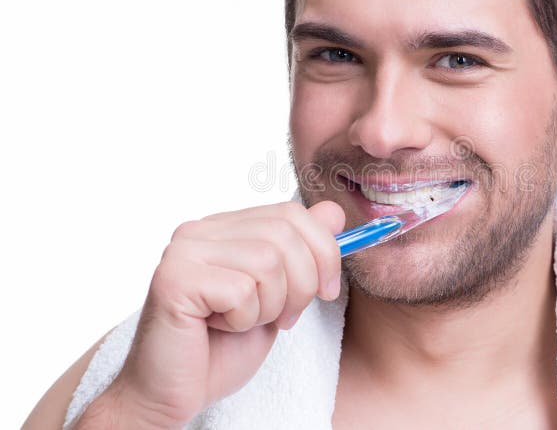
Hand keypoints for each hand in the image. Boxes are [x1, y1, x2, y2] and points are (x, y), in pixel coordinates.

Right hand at [96, 200, 344, 426]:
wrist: (172, 394)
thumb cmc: (223, 348)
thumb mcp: (279, 295)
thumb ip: (303, 252)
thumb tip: (334, 212)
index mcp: (225, 227)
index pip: (291, 213)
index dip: (324, 250)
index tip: (327, 289)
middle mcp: (200, 230)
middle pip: (284, 234)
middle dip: (303, 284)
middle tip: (284, 318)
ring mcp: (183, 251)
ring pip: (267, 261)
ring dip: (271, 305)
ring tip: (246, 322)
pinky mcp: (173, 279)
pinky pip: (241, 290)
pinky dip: (244, 319)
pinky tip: (220, 328)